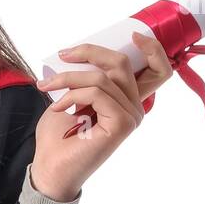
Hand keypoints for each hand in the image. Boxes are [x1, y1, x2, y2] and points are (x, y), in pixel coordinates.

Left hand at [29, 31, 174, 200]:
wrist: (50, 168)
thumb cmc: (59, 136)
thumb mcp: (73, 97)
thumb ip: (88, 79)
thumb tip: (82, 54)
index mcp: (128, 100)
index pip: (158, 70)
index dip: (152, 48)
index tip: (133, 35)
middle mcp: (135, 108)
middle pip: (122, 64)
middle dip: (90, 52)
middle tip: (62, 55)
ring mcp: (131, 117)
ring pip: (102, 78)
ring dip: (68, 78)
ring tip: (46, 87)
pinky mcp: (121, 124)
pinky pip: (96, 93)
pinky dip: (71, 95)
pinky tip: (57, 108)